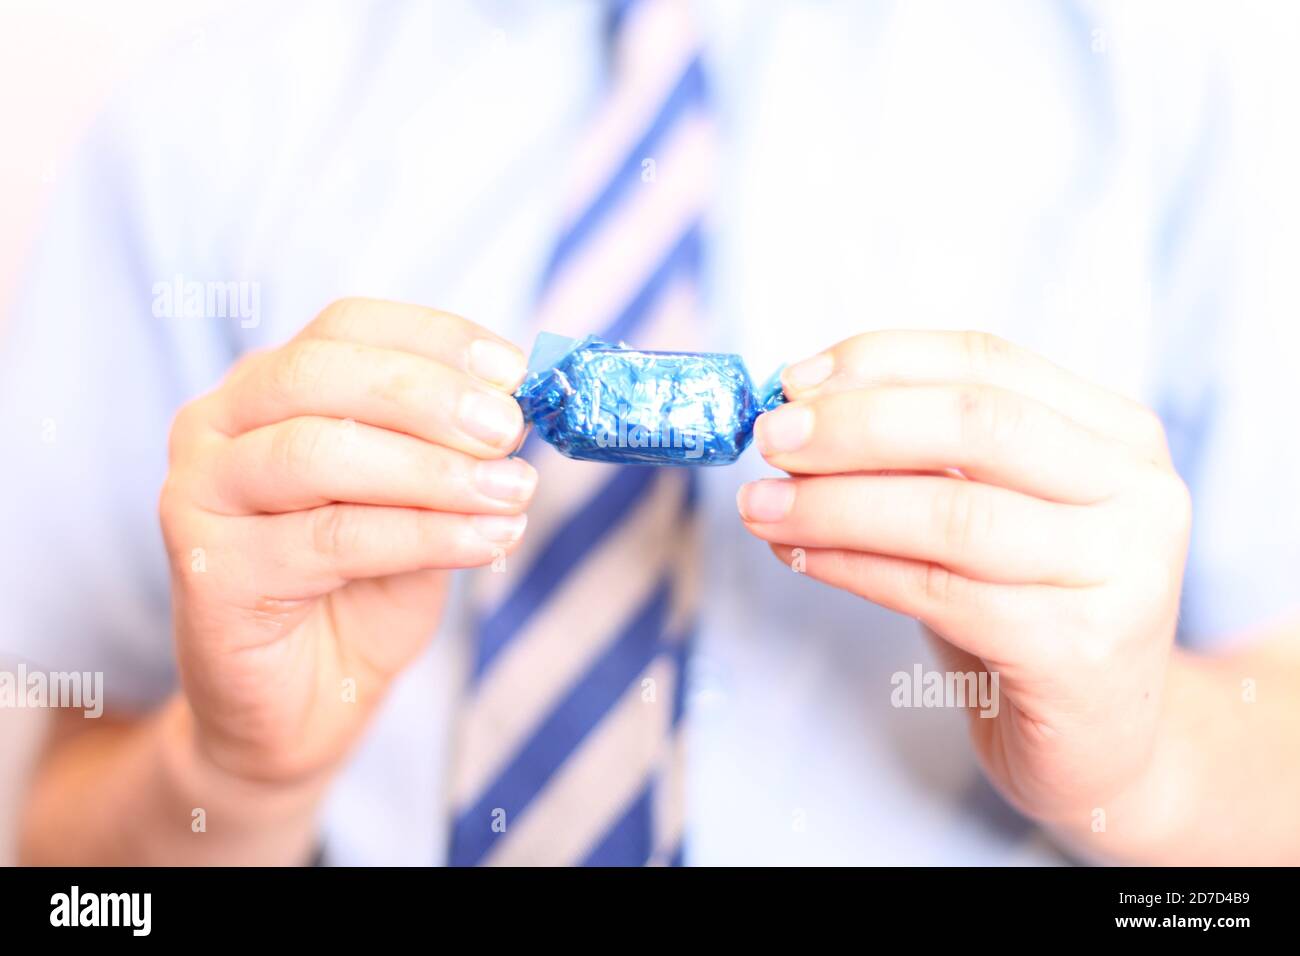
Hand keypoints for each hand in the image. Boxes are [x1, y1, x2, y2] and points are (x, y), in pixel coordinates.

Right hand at [160, 299, 533, 783]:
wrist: (309, 700)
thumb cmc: (365, 587)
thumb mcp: (422, 499)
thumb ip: (452, 449)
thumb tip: (520, 404)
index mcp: (269, 386)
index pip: (348, 326)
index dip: (437, 339)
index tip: (516, 371)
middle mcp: (217, 424)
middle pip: (322, 375)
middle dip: (430, 397)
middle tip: (510, 431)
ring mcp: (200, 494)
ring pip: (321, 454)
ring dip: (434, 472)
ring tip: (513, 493)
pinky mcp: (206, 569)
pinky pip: (330, 538)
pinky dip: (423, 535)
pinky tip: (487, 540)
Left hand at [737, 330, 1191, 823]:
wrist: (1102, 741)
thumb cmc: (1027, 611)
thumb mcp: (987, 513)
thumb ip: (922, 457)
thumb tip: (802, 413)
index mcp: (1116, 434)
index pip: (986, 361)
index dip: (880, 361)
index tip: (793, 380)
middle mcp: (1137, 492)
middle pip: (977, 423)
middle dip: (854, 424)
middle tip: (769, 438)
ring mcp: (1120, 572)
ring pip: (952, 513)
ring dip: (835, 504)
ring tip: (760, 505)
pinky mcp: (1079, 650)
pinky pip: (937, 592)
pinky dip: (851, 567)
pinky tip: (799, 556)